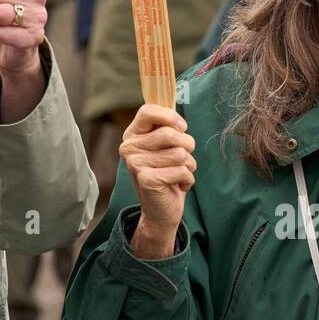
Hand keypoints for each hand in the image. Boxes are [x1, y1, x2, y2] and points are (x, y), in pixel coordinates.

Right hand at [121, 104, 196, 258]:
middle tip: (183, 158)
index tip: (181, 126)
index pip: (148, 111)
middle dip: (187, 146)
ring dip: (189, 165)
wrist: (160, 211)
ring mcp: (135, 164)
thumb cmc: (167, 173)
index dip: (170, 116)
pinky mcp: (146, 180)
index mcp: (132, 134)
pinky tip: (177, 186)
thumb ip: (167, 126)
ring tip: (179, 173)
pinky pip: (182, 170)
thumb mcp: (165, 147)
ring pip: (180, 153)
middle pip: (171, 134)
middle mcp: (129, 147)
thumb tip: (174, 108)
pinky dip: (187, 180)